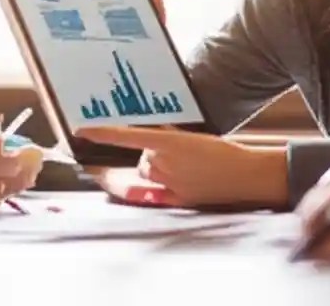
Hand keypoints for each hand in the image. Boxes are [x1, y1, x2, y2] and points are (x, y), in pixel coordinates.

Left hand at [76, 127, 286, 208]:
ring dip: (157, 169)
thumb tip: (152, 142)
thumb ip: (169, 140)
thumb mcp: (195, 138)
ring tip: (185, 166)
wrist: (247, 175)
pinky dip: (160, 186)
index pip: (127, 136)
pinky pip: (157, 192)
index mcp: (170, 142)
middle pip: (142, 157)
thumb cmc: (225, 153)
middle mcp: (165, 163)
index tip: (82, 130)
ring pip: (148, 173)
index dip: (103, 133)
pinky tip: (176, 181)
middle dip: (151, 154)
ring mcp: (170, 182)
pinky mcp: (178, 198)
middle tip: (177, 152)